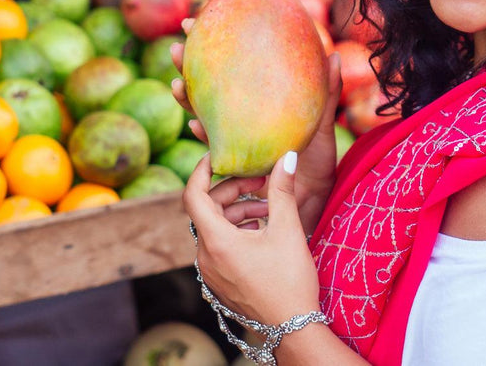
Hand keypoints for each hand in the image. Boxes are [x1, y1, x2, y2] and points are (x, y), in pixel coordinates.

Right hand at [170, 18, 342, 233]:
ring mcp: (234, 136)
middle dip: (188, 65)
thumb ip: (326, 92)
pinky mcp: (231, 161)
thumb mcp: (322, 123)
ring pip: (203, 110)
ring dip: (187, 97)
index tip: (195, 22)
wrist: (312, 198)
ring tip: (177, 84)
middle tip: (176, 49)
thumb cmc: (317, 159)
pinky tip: (195, 123)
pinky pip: (212, 144)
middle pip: (209, 82)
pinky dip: (203, 133)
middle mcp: (243, 114)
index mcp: (260, 98)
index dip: (213, 42)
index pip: (233, 64)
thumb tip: (333, 55)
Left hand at [183, 151, 320, 325]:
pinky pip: (219, 247)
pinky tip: (262, 231)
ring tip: (268, 209)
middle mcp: (205, 257)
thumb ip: (282, 190)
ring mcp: (210, 272)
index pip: (192, 194)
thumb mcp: (287, 230)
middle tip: (260, 183)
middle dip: (232, 191)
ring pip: (214, 228)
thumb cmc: (289, 281)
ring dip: (237, 212)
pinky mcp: (219, 282)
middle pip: (206, 209)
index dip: (202, 170)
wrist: (293, 329)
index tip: (218, 156)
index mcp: (216, 241)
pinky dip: (236, 231)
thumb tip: (287, 157)